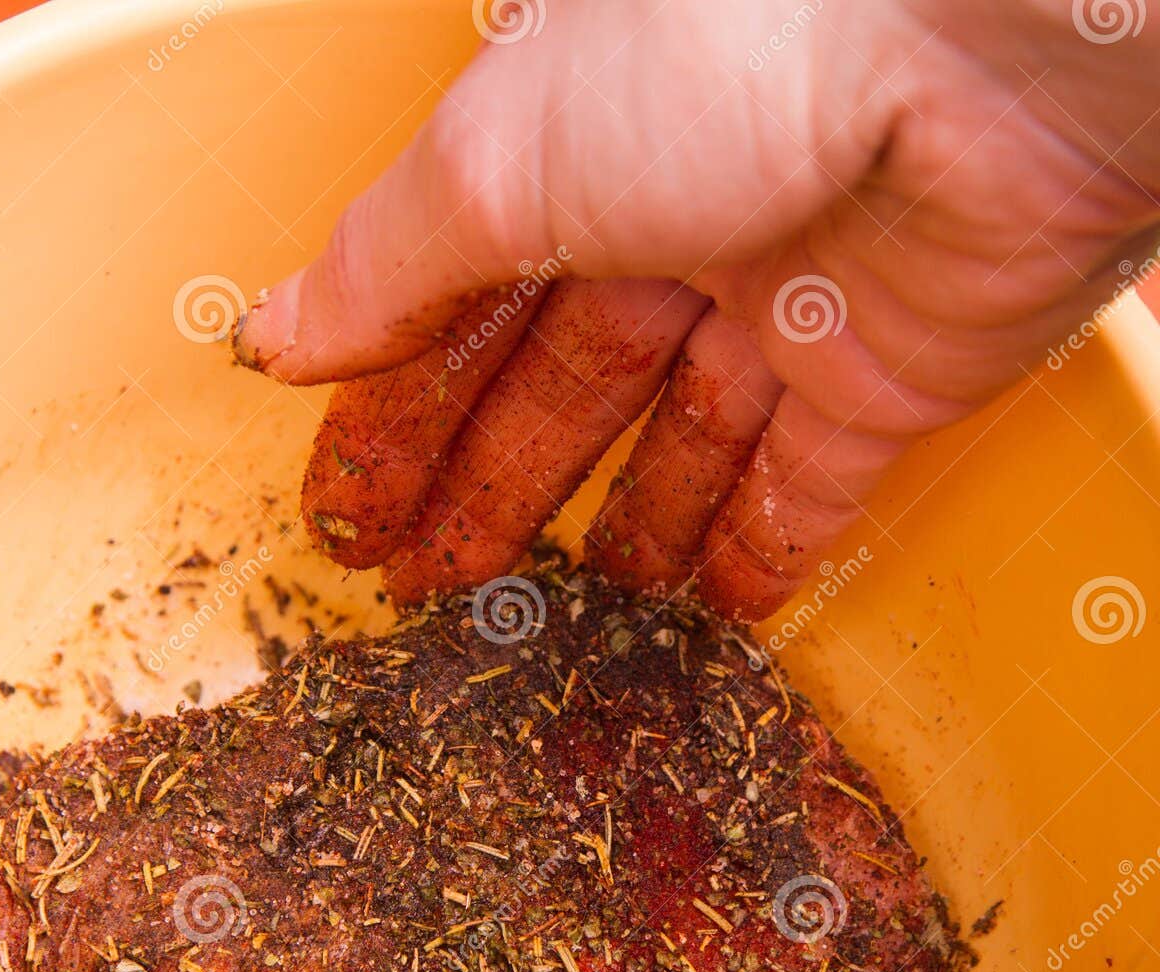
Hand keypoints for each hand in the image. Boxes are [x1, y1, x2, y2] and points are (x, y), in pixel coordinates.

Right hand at [234, 0, 1159, 619]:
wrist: (981, 45)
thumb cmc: (725, 49)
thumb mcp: (493, 162)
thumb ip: (384, 268)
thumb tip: (277, 334)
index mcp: (568, 158)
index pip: (453, 317)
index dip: (392, 420)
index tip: (347, 512)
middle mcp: (672, 225)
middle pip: (554, 394)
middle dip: (485, 496)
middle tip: (424, 591)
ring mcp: (783, 303)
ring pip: (677, 447)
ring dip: (613, 538)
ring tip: (556, 625)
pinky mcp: (884, 371)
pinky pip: (807, 485)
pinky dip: (755, 552)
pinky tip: (702, 615)